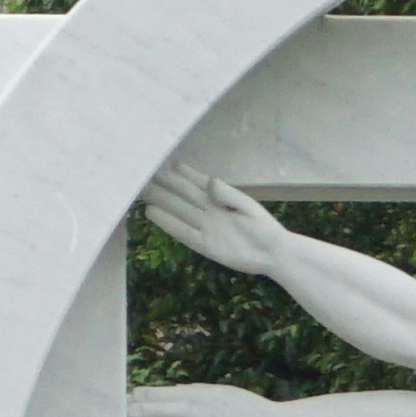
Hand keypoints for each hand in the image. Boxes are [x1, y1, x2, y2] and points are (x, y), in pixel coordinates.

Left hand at [128, 383, 285, 416]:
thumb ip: (193, 391)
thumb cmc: (243, 406)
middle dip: (131, 411)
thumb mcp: (218, 390)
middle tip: (115, 413)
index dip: (138, 396)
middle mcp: (192, 410)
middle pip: (151, 410)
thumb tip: (170, 391)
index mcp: (196, 393)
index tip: (126, 397)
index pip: (157, 393)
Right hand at [138, 167, 291, 275]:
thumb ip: (229, 195)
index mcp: (221, 198)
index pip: (197, 183)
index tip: (167, 163)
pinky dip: (168, 223)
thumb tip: (210, 181)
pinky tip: (153, 214)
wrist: (272, 254)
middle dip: (166, 185)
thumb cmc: (264, 228)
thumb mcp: (248, 207)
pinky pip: (182, 232)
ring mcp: (205, 227)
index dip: (184, 173)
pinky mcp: (204, 245)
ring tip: (143, 190)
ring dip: (162, 201)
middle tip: (145, 174)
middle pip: (183, 196)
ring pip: (179, 211)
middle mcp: (209, 211)